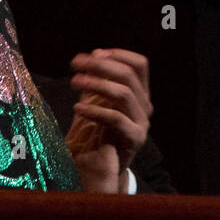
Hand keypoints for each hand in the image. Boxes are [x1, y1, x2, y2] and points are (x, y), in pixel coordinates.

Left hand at [65, 48, 150, 193]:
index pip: (139, 65)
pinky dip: (95, 110)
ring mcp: (142, 122)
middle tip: (76, 65)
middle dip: (101, 66)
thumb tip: (94, 54)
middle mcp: (145, 105)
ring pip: (123, 93)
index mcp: (141, 92)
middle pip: (128, 75)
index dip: (119, 55)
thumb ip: (100, 80)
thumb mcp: (100, 101)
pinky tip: (78, 107)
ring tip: (74, 82)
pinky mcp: (135, 138)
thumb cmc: (102, 130)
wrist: (108, 166)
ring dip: (96, 84)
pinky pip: (116, 119)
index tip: (95, 53)